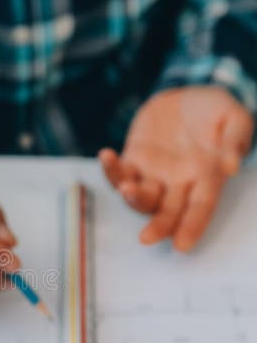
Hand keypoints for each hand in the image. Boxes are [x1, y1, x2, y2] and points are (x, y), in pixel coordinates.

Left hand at [100, 86, 253, 250]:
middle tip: (146, 238)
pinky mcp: (133, 160)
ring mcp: (153, 174)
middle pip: (167, 212)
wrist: (187, 96)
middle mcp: (178, 183)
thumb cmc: (215, 111)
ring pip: (140, 197)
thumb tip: (231, 167)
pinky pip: (119, 171)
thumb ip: (235, 141)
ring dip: (132, 197)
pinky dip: (111, 169)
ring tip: (126, 188)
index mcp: (206, 178)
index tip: (183, 246)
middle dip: (158, 226)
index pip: (200, 209)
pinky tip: (106, 156)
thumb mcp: (234, 118)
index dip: (192, 227)